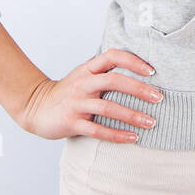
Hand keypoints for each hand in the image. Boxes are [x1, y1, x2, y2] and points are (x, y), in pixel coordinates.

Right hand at [17, 49, 160, 141]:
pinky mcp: (71, 122)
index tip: (153, 71)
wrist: (34, 107)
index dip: (134, 61)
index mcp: (88, 69)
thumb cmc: (68, 92)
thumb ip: (105, 71)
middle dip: (139, 89)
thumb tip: (140, 70)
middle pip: (114, 81)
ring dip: (132, 116)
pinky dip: (117, 135)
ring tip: (151, 122)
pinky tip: (133, 138)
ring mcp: (76, 103)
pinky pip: (97, 130)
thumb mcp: (84, 75)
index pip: (113, 56)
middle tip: (159, 98)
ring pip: (108, 108)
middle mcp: (83, 83)